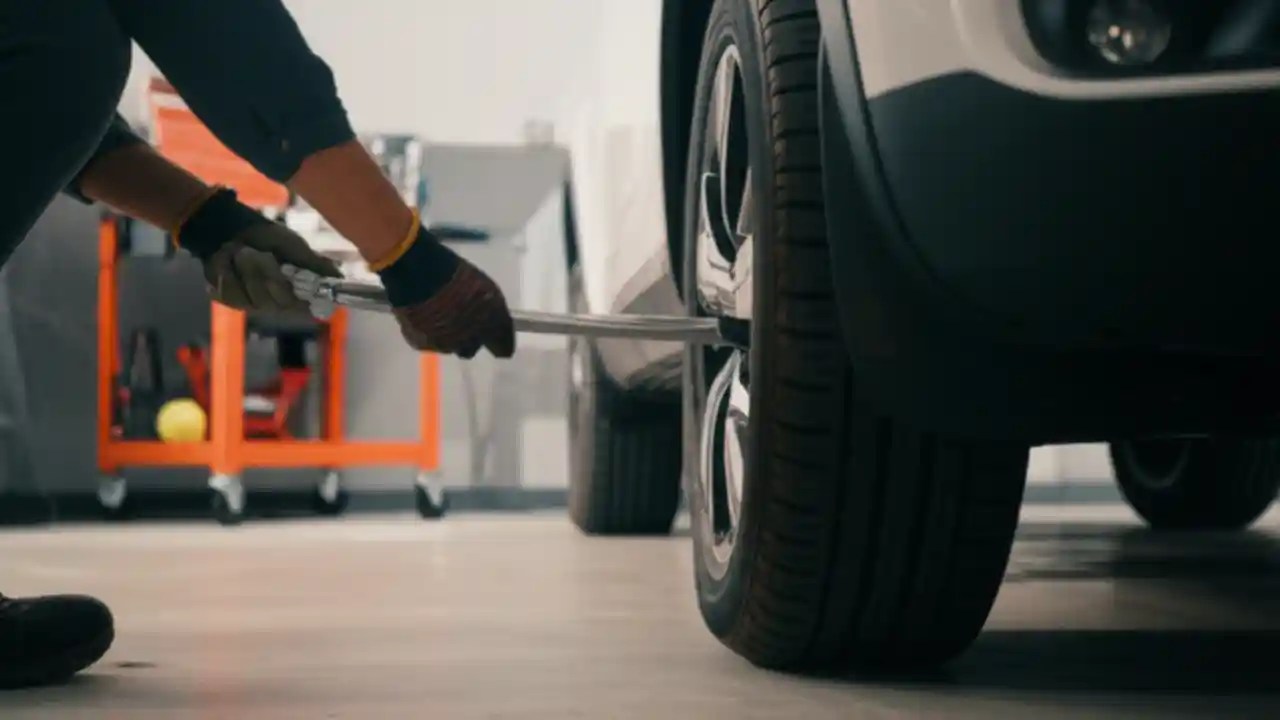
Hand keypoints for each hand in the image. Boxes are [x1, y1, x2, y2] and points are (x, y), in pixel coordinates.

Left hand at [176, 187, 340, 314]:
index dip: (302, 295)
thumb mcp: (295, 246)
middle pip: (281, 303)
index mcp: (300, 290)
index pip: (310, 307)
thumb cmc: (268, 238)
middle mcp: (281, 303)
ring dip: (246, 270)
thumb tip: (340, 278)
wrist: (230, 229)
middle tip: (261, 254)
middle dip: (268, 274)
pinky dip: (227, 273)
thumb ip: (315, 265)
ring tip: (241, 251)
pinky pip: (232, 295)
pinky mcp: (232, 301)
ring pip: (255, 300)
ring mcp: (256, 304)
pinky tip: (226, 261)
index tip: (291, 277)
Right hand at [375, 224, 515, 358]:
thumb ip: (493, 310)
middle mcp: (471, 342)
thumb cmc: (459, 276)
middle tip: (461, 321)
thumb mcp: (486, 288)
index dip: (501, 345)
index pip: (503, 347)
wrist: (422, 276)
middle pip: (472, 349)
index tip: (498, 342)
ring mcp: (445, 345)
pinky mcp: (422, 344)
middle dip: (469, 339)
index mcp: (492, 327)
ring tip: (439, 315)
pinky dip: (428, 333)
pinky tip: (424, 316)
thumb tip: (494, 321)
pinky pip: (428, 342)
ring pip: (450, 346)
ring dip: (448, 335)